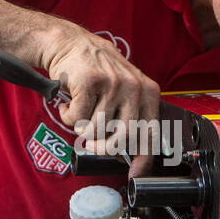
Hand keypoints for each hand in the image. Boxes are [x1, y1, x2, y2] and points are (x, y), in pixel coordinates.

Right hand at [40, 22, 160, 177]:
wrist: (68, 43)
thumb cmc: (96, 71)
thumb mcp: (124, 88)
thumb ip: (132, 115)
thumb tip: (132, 154)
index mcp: (148, 91)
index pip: (150, 132)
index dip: (143, 159)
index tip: (134, 175)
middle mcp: (134, 87)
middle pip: (123, 137)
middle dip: (104, 148)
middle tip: (92, 145)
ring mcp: (113, 84)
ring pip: (96, 129)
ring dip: (81, 128)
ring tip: (80, 112)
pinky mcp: (90, 82)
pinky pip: (77, 118)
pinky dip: (68, 116)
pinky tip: (70, 102)